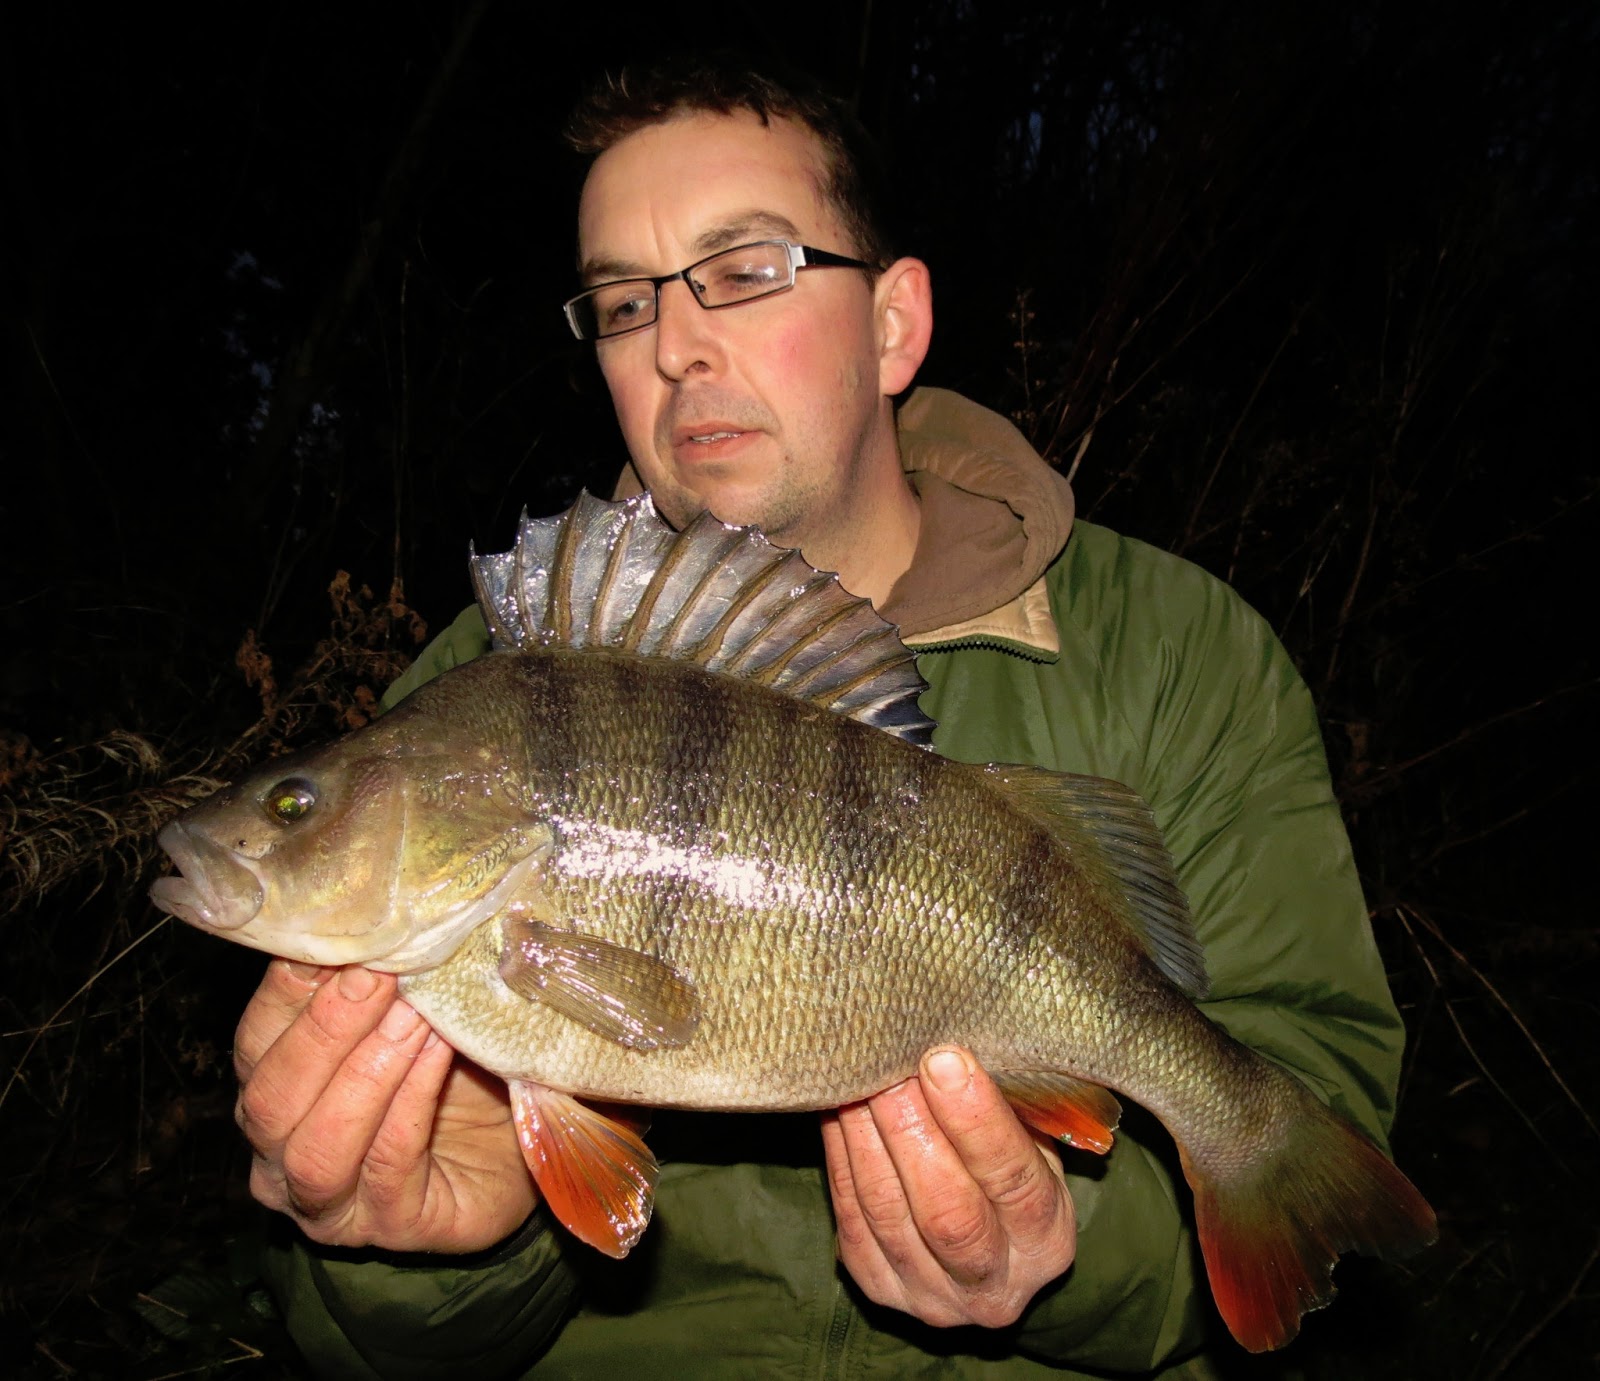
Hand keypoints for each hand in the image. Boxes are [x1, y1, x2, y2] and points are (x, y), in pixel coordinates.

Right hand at [233, 959, 536, 1251]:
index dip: (290, 987)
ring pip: (317, 1144)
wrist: (520, 1143)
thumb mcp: (417, 1012)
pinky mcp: (389, 1229)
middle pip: (271, 1095)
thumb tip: (380, 916)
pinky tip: (441, 1055)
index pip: (256, 1038)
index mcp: (273, 1088)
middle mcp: (279, 1153)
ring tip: (417, 1016)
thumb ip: (383, 980)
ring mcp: (327, 1203)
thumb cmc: (456, 1070)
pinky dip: (411, 1104)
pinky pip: (387, 1166)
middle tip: (380, 975)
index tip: (343, 938)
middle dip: (325, 1029)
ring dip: (368, 1070)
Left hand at [820, 1047, 1075, 1327]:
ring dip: (865, 1134)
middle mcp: (992, 1286)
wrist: (982, 1245)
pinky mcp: (877, 1286)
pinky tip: (839, 1107)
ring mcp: (930, 1296)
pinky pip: (850, 1214)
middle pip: (947, 1212)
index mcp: (1046, 1242)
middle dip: (912, 1128)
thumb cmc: (1009, 1167)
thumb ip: (1005, 1105)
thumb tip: (952, 1040)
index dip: (978, 1120)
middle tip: (890, 1065)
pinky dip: (841, 1153)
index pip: (1015, 1183)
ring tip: (857, 1075)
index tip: (944, 1058)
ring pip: (887, 1210)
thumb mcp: (1031, 1142)